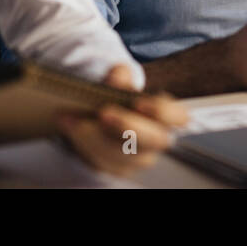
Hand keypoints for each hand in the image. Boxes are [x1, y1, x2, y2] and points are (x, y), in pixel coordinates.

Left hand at [56, 64, 187, 176]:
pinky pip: (99, 162)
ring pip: (121, 154)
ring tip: (70, 116)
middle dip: (127, 126)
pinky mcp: (114, 170)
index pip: (179, 117)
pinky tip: (68, 124)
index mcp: (165, 117)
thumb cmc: (118, 99)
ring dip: (93, 135)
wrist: (103, 120)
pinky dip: (81, 142)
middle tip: (103, 112)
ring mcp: (136, 160)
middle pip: (152, 140)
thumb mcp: (120, 81)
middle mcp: (155, 141)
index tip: (139, 102)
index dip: (162, 112)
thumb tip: (117, 77)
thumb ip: (121, 75)